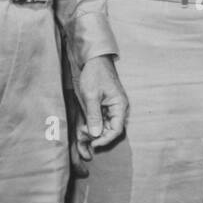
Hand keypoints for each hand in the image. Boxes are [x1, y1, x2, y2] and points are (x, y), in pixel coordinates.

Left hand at [73, 55, 127, 171]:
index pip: (116, 130)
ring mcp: (112, 107)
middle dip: (98, 135)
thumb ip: (94, 116)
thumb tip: (96, 135)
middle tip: (83, 134)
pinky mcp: (104, 105)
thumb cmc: (94, 74)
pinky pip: (101, 120)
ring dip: (94, 130)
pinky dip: (93, 124)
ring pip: (105, 126)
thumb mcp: (91, 96)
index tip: (92, 143)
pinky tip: (84, 124)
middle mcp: (118, 108)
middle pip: (111, 130)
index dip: (105, 139)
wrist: (93, 59)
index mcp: (120, 105)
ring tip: (82, 129)